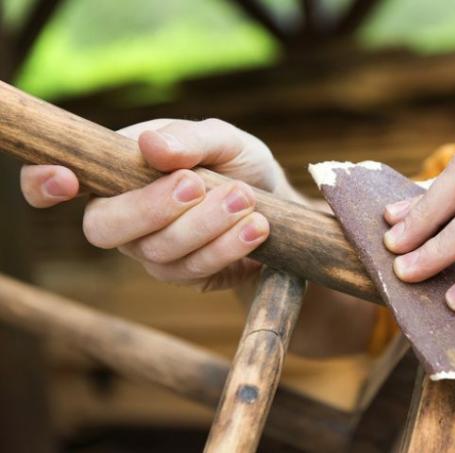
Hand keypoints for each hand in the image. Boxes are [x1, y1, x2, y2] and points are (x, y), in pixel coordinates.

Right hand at [20, 118, 299, 290]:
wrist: (277, 201)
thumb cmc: (238, 162)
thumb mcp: (223, 140)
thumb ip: (190, 139)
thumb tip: (150, 145)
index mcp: (118, 169)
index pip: (57, 180)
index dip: (43, 183)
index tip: (66, 179)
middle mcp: (124, 213)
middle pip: (104, 227)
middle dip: (150, 207)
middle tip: (196, 184)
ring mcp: (151, 249)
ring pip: (156, 250)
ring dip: (204, 224)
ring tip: (244, 198)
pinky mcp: (184, 274)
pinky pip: (194, 269)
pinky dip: (227, 245)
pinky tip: (256, 226)